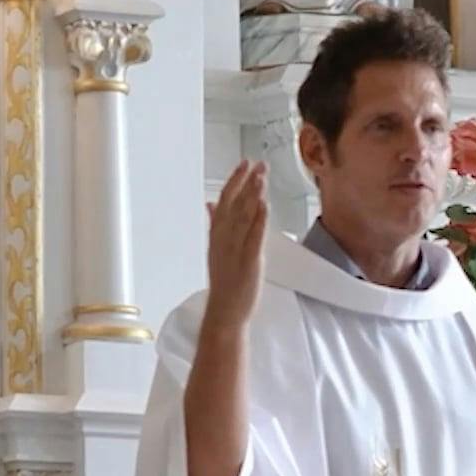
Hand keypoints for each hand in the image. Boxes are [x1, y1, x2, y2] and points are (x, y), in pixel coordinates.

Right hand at [202, 161, 270, 338]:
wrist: (224, 311)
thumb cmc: (224, 282)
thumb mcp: (216, 248)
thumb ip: (215, 223)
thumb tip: (211, 203)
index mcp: (217, 235)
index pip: (225, 200)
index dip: (234, 180)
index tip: (244, 164)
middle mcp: (223, 239)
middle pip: (234, 204)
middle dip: (246, 181)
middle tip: (258, 163)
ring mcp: (235, 250)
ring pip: (243, 216)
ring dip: (253, 194)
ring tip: (262, 176)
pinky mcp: (248, 262)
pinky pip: (253, 237)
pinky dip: (258, 220)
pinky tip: (264, 205)